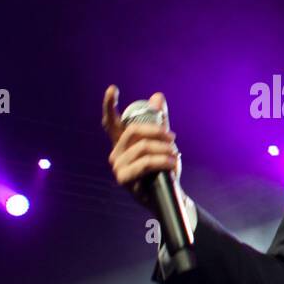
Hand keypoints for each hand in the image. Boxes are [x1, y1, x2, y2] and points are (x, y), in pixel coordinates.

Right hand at [102, 85, 180, 214]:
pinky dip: (162, 161)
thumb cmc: (163, 168)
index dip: (109, 105)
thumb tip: (157, 96)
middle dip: (156, 131)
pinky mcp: (124, 178)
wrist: (168, 195)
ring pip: (143, 148)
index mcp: (123, 142)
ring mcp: (118, 166)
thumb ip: (159, 120)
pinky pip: (145, 163)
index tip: (112, 89)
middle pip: (133, 130)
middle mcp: (116, 152)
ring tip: (175, 155)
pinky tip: (171, 163)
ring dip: (164, 149)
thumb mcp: (163, 142)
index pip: (111, 122)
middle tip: (173, 137)